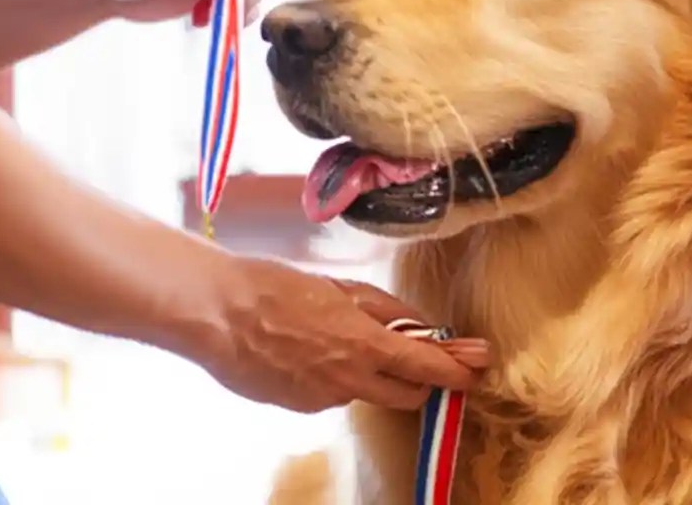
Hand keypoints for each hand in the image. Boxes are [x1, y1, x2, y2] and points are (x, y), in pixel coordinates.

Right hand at [193, 257, 489, 413]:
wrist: (215, 313)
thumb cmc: (271, 287)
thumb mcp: (336, 286)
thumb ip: (382, 309)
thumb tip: (415, 326)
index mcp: (363, 344)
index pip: (428, 367)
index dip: (458, 369)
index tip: (476, 364)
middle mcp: (349, 380)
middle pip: (407, 395)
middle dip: (420, 379)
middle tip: (418, 355)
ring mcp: (322, 398)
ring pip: (365, 393)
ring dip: (370, 374)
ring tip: (337, 338)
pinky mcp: (297, 406)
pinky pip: (331, 394)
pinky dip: (332, 376)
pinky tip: (305, 350)